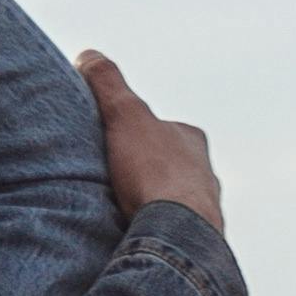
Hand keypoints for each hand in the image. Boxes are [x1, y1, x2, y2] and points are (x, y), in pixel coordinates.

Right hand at [80, 48, 222, 234]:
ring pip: (173, 200)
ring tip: (120, 208)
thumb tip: (90, 55)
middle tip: (113, 177)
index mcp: (191, 138)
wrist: (177, 235)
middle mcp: (205, 172)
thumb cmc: (156, 171)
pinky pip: (171, 230)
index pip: (160, 127)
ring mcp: (204, 209)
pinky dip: (154, 229)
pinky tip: (133, 233)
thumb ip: (108, 83)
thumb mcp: (125, 114)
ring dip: (150, 202)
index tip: (111, 139)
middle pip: (168, 165)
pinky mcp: (197, 240)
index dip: (133, 131)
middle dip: (144, 170)